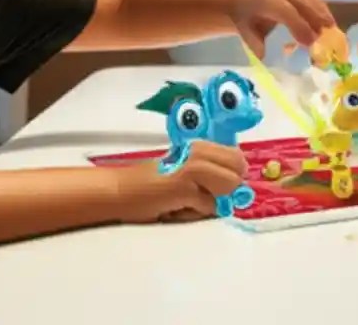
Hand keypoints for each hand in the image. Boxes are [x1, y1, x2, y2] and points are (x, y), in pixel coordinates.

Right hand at [113, 141, 248, 223]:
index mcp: (199, 146)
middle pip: (238, 171)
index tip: (216, 188)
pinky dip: (197, 212)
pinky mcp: (184, 187)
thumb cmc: (150, 185)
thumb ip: (210, 175)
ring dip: (213, 200)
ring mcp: (193, 168)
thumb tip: (237, 189)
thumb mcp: (184, 172)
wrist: (119, 191)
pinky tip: (176, 207)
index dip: (232, 177)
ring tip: (189, 201)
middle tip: (202, 196)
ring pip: (229, 187)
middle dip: (227, 189)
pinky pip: (209, 206)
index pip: (237, 158)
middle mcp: (199, 152)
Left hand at [231, 0, 335, 57]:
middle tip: (327, 39)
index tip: (310, 43)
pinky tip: (327, 22)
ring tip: (332, 31)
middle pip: (304, 3)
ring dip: (323, 14)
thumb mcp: (245, 32)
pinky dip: (322, 9)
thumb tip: (264, 59)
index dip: (300, 26)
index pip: (287, 12)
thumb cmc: (243, 17)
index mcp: (266, 0)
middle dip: (317, 20)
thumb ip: (256, 44)